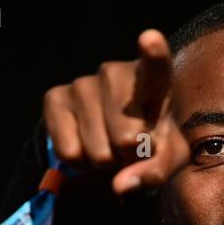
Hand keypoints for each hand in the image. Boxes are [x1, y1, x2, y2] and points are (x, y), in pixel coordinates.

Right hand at [42, 28, 190, 194]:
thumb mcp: (169, 158)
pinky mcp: (55, 98)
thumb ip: (156, 171)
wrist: (115, 139)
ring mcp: (83, 83)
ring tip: (111, 147)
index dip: (153, 53)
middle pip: (126, 137)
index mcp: (154, 80)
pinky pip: (69, 151)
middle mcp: (115, 73)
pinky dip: (81, 164)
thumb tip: (120, 185)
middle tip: (132, 149)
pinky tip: (88, 147)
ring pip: (98, 150)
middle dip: (130, 157)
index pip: (155, 64)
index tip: (149, 40)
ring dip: (106, 163)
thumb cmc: (152, 141)